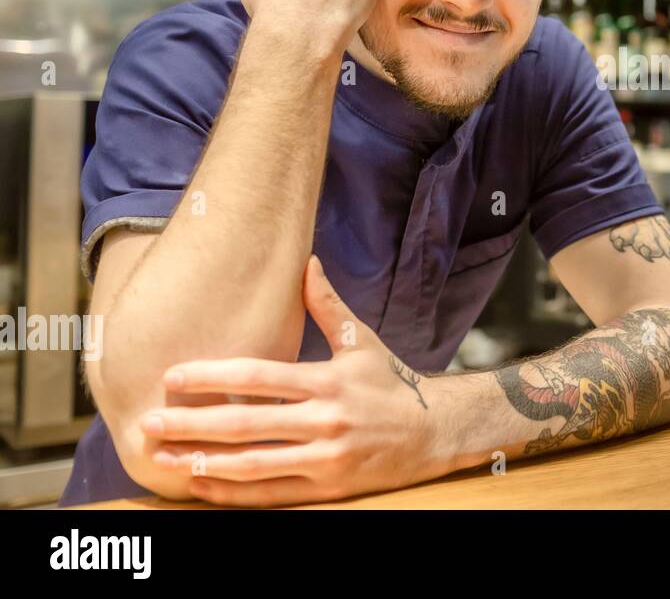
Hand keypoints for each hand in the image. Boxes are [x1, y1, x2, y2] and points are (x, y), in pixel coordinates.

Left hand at [139, 256, 451, 505]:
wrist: (434, 431)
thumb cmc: (390, 383)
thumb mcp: (361, 341)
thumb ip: (328, 306)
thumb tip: (307, 263)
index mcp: (327, 381)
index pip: (258, 377)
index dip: (212, 377)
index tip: (173, 376)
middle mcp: (325, 420)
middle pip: (246, 423)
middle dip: (191, 422)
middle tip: (148, 420)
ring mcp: (326, 457)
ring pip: (254, 464)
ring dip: (203, 461)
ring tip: (163, 456)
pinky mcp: (329, 487)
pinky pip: (272, 493)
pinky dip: (232, 492)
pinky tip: (201, 484)